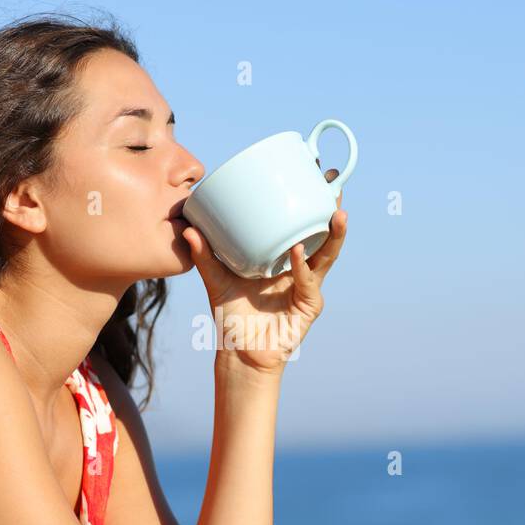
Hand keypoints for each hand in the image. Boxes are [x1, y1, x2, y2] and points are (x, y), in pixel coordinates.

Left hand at [181, 167, 348, 375]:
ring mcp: (308, 286)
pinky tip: (297, 252)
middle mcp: (299, 269)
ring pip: (327, 255)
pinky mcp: (309, 306)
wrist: (239, 352)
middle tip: (333, 182)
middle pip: (321, 233)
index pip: (300, 223)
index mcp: (282, 258)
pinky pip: (307, 282)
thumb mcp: (216, 278)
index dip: (308, 201)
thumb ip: (205, 254)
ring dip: (333, 233)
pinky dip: (301, 267)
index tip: (313, 172)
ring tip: (336, 212)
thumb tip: (189, 228)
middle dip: (331, 208)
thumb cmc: (231, 315)